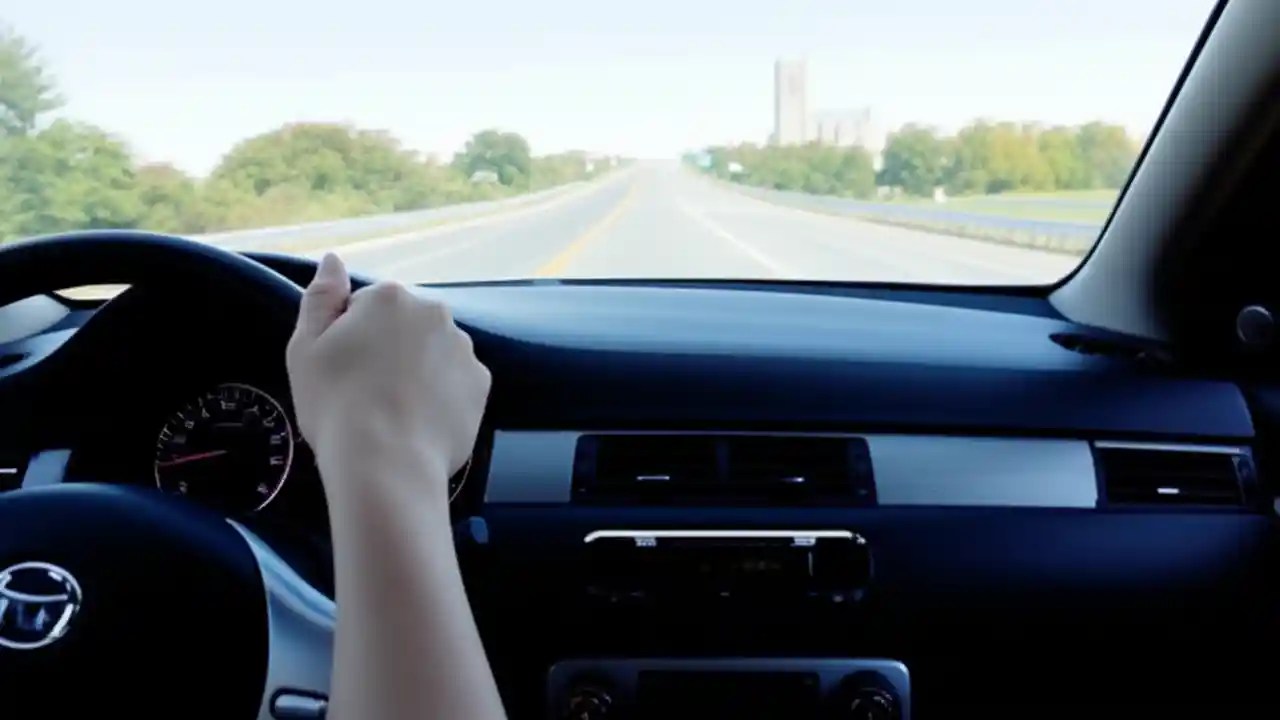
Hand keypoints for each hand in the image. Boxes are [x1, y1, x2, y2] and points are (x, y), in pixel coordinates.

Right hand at [286, 253, 490, 497]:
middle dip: (389, 349)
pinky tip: (420, 421)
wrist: (385, 463)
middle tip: (367, 392)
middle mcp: (435, 313)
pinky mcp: (481, 385)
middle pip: (405, 326)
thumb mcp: (305, 348)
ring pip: (434, 353)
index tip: (344, 370)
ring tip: (395, 411)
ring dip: (419, 371)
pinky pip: (456, 383)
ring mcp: (464, 349)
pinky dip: (442, 396)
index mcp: (390, 297)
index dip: (350, 340)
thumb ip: (321, 297)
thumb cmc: (335, 403)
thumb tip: (333, 259)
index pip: (366, 308)